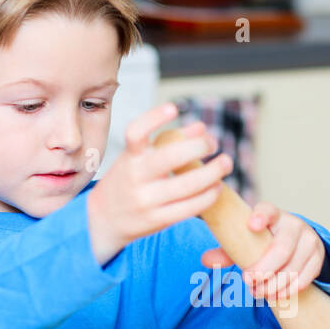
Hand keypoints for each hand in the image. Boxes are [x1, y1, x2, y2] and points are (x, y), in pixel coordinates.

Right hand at [86, 103, 232, 264]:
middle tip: (213, 144)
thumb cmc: (126, 182)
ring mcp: (146, 200)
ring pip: (186, 185)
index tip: (173, 108)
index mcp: (130, 157)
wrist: (104, 220)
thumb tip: (201, 128)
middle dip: (198, 147)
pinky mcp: (157, 220)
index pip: (135, 133)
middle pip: (170, 157)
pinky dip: (208, 196)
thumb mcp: (138, 158)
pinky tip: (217, 187)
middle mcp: (135, 177)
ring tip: (225, 163)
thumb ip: (169, 141)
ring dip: (212, 173)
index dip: (153, 118)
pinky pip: (189, 208)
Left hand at [201, 202, 326, 303]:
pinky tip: (276, 296)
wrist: (296, 241)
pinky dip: (289, 290)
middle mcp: (294, 224)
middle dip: (264, 268)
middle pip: (282, 248)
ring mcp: (309, 240)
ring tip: (258, 293)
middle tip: (248, 281)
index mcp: (273, 215)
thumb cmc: (264, 241)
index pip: (268, 210)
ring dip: (274, 285)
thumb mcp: (247, 241)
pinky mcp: (318, 257)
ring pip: (293, 267)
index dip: (261, 217)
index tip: (252, 225)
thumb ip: (227, 250)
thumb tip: (206, 260)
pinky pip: (306, 277)